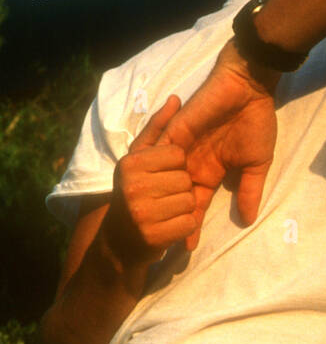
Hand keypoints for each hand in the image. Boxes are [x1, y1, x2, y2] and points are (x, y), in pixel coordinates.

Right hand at [102, 95, 197, 266]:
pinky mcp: (152, 236)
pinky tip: (167, 227)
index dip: (177, 166)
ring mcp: (141, 213)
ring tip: (164, 212)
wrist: (116, 245)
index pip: (178, 154)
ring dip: (183, 208)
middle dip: (181, 189)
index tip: (161, 176)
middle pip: (186, 179)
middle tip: (162, 198)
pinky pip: (189, 224)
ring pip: (190, 201)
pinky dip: (184, 227)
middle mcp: (132, 186)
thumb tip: (175, 98)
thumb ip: (159, 128)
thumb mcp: (139, 159)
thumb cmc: (133, 194)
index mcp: (130, 164)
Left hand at [162, 41, 278, 246]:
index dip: (192, 223)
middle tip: (161, 244)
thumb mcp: (255, 164)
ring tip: (150, 223)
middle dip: (170, 219)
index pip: (196, 203)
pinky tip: (149, 194)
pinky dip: (154, 173)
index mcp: (210, 171)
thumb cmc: (255, 123)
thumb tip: (248, 220)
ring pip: (164, 181)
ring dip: (158, 200)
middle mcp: (191, 164)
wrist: (248, 89)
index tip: (188, 247)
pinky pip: (159, 156)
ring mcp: (181, 149)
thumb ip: (249, 190)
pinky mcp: (176, 134)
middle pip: (175, 197)